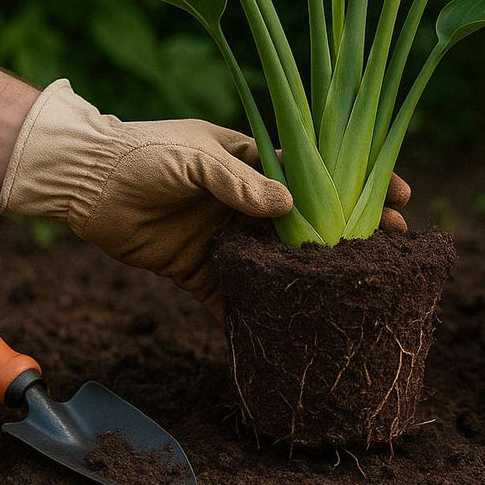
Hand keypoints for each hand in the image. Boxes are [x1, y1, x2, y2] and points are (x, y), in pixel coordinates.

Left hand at [0, 80, 409, 316]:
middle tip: (394, 248)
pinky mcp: (203, 272)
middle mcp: (248, 202)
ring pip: (282, 262)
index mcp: (254, 162)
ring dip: (315, 275)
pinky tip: (292, 331)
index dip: (360, 182)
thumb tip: (292, 206)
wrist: (83, 183)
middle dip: (352, 234)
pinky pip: (238, 298)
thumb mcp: (197, 156)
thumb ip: (241, 181)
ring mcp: (229, 238)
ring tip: (357, 291)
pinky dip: (260, 315)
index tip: (400, 195)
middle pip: (311, 222)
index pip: (320, 172)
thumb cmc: (143, 153)